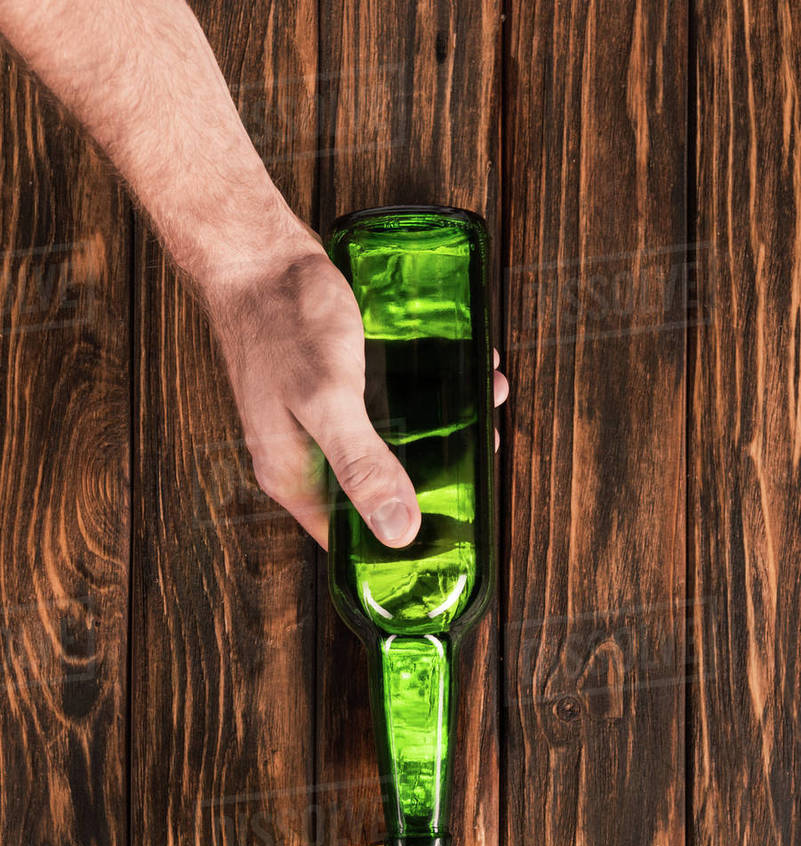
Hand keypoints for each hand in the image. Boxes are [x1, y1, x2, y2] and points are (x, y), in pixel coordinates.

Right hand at [206, 224, 509, 550]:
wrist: (255, 249)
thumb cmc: (282, 319)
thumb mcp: (328, 399)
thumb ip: (363, 465)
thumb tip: (399, 532)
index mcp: (293, 476)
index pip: (349, 539)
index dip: (398, 545)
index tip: (453, 536)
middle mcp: (304, 455)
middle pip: (374, 492)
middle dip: (430, 481)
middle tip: (483, 461)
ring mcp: (317, 419)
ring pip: (386, 445)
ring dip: (436, 434)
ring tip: (483, 409)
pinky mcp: (334, 384)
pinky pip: (384, 406)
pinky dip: (422, 397)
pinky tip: (458, 374)